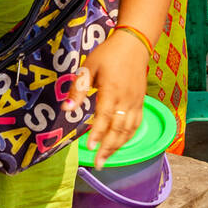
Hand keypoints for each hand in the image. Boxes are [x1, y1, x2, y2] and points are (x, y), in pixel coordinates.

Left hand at [78, 29, 150, 167]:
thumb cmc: (109, 54)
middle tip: (98, 164)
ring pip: (128, 129)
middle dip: (107, 148)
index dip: (97, 133)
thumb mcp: (90, 66)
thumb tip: (66, 109)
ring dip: (118, 146)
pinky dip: (129, 136)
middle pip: (118, 128)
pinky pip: (136, 123)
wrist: (134, 44)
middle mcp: (126, 99)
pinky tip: (121, 143)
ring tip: (107, 159)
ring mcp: (135, 101)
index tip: (89, 147)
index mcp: (112, 90)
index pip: (104, 117)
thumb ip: (79, 89)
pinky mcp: (141, 101)